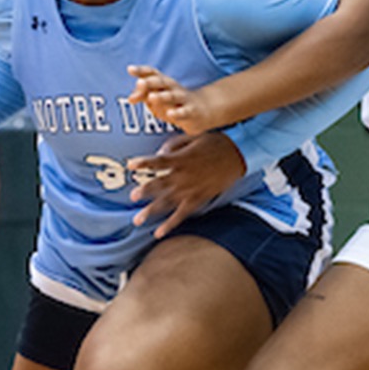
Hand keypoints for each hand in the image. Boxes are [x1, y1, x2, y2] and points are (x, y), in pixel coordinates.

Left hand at [126, 65, 232, 135]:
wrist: (203, 110)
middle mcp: (173, 88)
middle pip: (161, 82)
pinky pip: (184, 112)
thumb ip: (143, 96)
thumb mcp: (157, 98)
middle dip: (150, 82)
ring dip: (162, 96)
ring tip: (152, 97)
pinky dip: (177, 113)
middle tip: (139, 82)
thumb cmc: (175, 102)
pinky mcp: (191, 112)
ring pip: (172, 96)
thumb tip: (130, 98)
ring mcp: (183, 99)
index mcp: (164, 83)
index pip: (152, 73)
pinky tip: (170, 114)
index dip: (141, 70)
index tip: (130, 69)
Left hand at [126, 132, 244, 237]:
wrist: (238, 155)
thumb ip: (174, 144)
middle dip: (145, 191)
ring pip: (167, 203)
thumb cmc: (215, 142)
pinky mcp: (198, 199)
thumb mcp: (193, 136)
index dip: (143, 163)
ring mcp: (191, 190)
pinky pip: (182, 214)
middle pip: (160, 185)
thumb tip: (160, 153)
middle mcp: (184, 176)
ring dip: (151, 211)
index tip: (130, 165)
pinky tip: (159, 233)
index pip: (158, 161)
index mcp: (181, 159)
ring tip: (137, 220)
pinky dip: (170, 224)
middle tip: (132, 197)